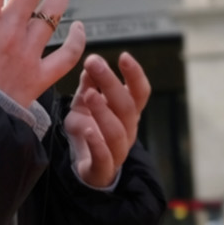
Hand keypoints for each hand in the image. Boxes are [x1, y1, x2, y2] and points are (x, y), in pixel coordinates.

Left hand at [65, 52, 150, 187]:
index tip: (124, 56)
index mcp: (128, 112)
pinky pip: (104, 157)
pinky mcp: (103, 168)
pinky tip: (86, 129)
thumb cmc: (88, 129)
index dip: (135, 75)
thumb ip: (88, 84)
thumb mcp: (84, 103)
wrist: (84, 166)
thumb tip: (91, 63)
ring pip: (117, 131)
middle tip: (94, 62)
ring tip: (89, 94)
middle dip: (111, 82)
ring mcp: (118, 151)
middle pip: (126, 106)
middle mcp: (128, 130)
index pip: (140, 92)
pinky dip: (96, 143)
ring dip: (103, 111)